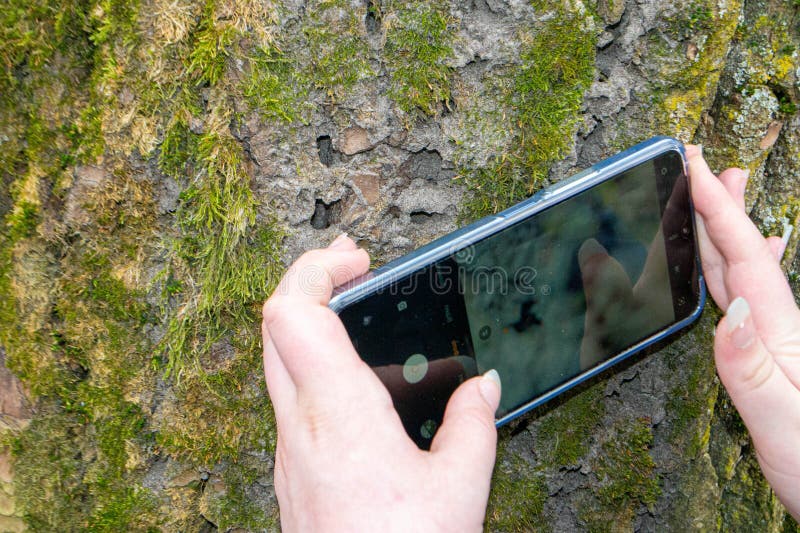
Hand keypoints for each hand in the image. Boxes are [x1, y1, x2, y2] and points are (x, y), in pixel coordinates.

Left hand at [261, 234, 501, 531]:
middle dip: (311, 280)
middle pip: (275, 325)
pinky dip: (320, 367)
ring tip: (366, 319)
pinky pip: (294, 396)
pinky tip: (368, 385)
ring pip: (279, 359)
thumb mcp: (461, 488)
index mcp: (339, 415)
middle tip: (355, 268)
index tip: (358, 258)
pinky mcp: (294, 469)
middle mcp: (300, 425)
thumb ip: (474, 423)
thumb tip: (482, 387)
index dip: (317, 268)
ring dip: (314, 323)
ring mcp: (290, 449)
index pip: (293, 312)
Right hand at [687, 145, 799, 518]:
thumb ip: (751, 369)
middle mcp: (778, 327)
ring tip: (719, 191)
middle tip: (702, 163)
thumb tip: (731, 309)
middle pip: (746, 251)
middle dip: (721, 203)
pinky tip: (746, 262)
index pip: (745, 257)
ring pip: (745, 268)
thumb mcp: (782, 424)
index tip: (696, 168)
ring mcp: (777, 338)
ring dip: (727, 227)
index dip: (719, 208)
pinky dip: (738, 266)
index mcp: (777, 333)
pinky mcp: (771, 353)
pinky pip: (747, 295)